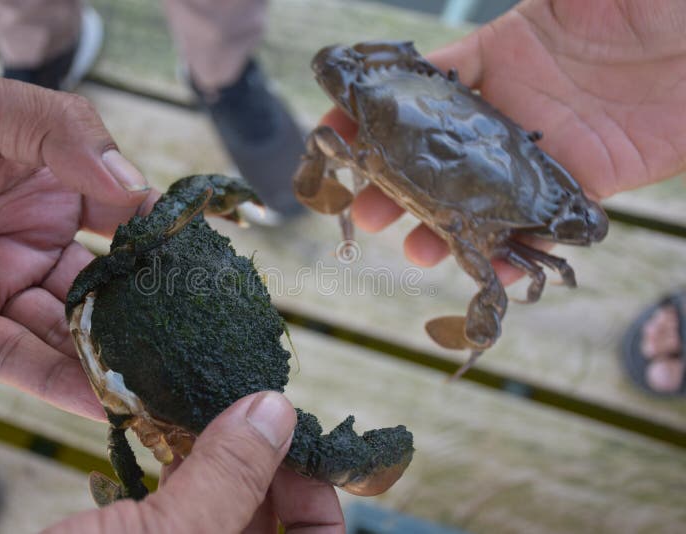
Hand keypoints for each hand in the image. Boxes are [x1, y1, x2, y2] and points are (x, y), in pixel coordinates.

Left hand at [0, 60, 159, 418]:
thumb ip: (59, 133)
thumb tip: (134, 188)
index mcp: (44, 177)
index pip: (122, 212)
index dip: (160, 238)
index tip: (199, 265)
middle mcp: (28, 235)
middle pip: (103, 283)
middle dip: (144, 312)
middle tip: (191, 341)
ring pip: (66, 329)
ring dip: (110, 358)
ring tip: (161, 383)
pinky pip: (14, 361)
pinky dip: (58, 384)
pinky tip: (104, 402)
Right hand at [46, 392, 343, 532]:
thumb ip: (229, 478)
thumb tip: (276, 411)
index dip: (316, 490)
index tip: (290, 438)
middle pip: (272, 520)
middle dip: (263, 464)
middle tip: (244, 410)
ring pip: (224, 512)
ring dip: (218, 463)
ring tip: (205, 415)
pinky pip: (179, 517)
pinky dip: (179, 478)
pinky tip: (165, 443)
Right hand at [327, 0, 685, 280]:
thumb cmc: (650, 3)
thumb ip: (529, 3)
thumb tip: (442, 27)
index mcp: (505, 53)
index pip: (424, 86)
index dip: (375, 107)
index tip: (334, 128)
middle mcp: (515, 107)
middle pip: (441, 151)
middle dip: (397, 180)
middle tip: (367, 207)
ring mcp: (546, 149)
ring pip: (479, 193)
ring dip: (444, 223)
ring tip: (414, 248)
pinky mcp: (585, 184)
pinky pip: (539, 221)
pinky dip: (510, 247)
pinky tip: (482, 266)